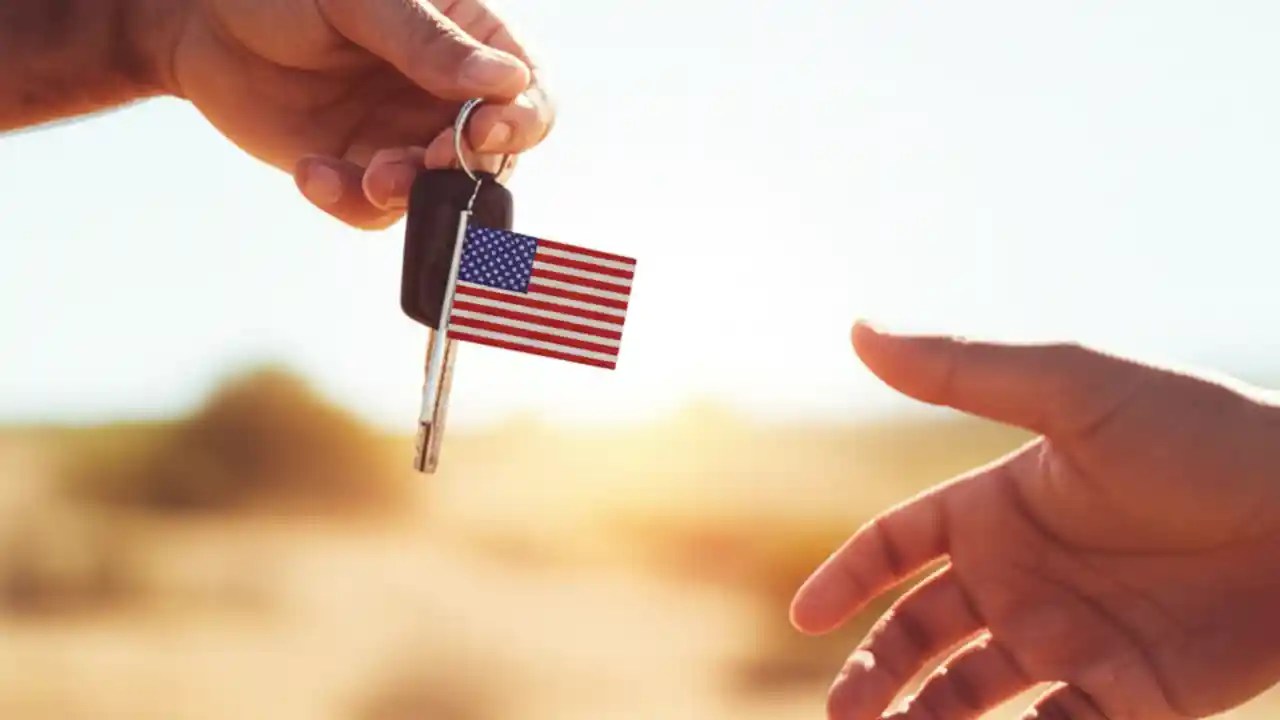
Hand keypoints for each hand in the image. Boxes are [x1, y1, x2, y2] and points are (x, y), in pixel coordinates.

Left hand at [167, 0, 552, 227]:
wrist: (197, 22)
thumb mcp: (358, 0)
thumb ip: (428, 42)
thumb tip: (507, 80)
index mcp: (468, 40)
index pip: (527, 93)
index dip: (519, 122)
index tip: (482, 132)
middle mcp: (445, 97)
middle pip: (492, 157)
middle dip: (458, 170)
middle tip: (416, 162)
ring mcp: (403, 137)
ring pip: (436, 193)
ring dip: (406, 195)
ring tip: (362, 174)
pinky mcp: (358, 170)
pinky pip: (375, 211)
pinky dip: (348, 201)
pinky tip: (311, 171)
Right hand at [791, 322, 1279, 718]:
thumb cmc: (1200, 435)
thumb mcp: (1072, 388)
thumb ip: (959, 370)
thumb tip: (855, 330)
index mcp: (998, 509)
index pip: (897, 547)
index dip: (848, 579)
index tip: (807, 618)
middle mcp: (1021, 578)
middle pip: (918, 632)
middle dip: (874, 673)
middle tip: (843, 715)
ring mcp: (1069, 639)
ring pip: (967, 693)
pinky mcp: (1124, 696)